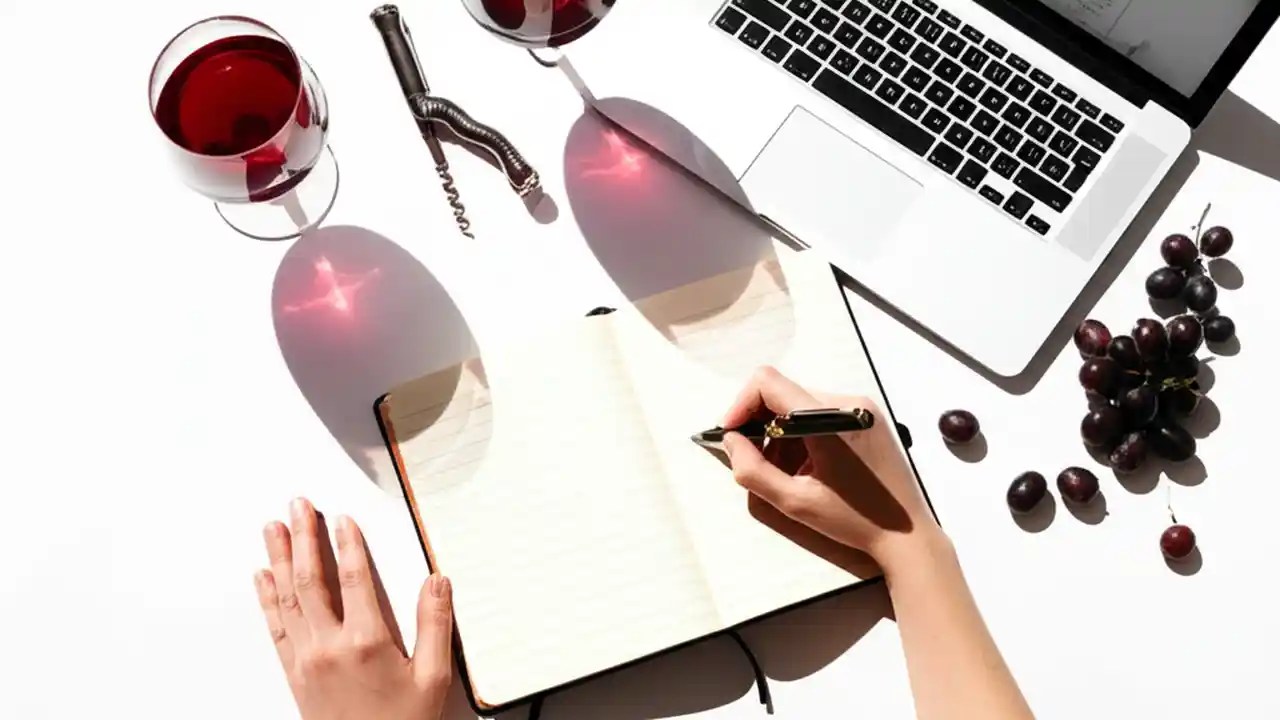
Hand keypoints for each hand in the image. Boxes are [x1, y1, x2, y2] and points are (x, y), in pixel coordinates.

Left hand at [254, 498, 452, 719]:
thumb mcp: (432, 678)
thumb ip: (435, 625)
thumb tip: (438, 582)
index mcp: (366, 642)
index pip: (354, 579)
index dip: (347, 544)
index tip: (341, 519)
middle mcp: (329, 647)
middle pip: (311, 580)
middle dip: (303, 538)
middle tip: (298, 506)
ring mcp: (306, 660)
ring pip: (287, 598)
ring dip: (279, 559)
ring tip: (274, 529)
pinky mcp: (294, 674)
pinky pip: (276, 627)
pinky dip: (267, 599)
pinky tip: (263, 578)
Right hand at [721, 367, 938, 572]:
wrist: (909, 535)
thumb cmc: (854, 522)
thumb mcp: (794, 502)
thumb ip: (752, 470)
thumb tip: (730, 441)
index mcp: (830, 419)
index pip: (769, 383)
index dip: (741, 405)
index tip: (731, 435)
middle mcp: (848, 403)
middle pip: (784, 394)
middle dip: (760, 425)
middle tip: (755, 462)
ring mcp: (862, 408)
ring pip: (800, 405)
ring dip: (782, 433)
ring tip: (787, 473)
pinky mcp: (869, 418)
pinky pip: (821, 414)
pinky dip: (804, 435)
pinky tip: (809, 468)